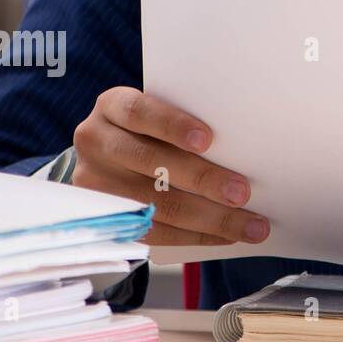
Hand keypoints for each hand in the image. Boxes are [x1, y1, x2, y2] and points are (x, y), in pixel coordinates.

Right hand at [72, 87, 269, 246]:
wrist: (104, 157)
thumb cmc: (148, 130)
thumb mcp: (156, 114)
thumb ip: (184, 124)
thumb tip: (243, 146)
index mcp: (113, 105)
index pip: (139, 112)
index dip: (172, 126)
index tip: (208, 140)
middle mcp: (95, 141)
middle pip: (150, 161)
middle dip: (202, 179)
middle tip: (242, 193)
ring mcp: (93, 181)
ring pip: (153, 203)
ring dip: (208, 217)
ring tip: (249, 224)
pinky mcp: (102, 217)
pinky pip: (150, 232)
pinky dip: (192, 236)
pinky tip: (224, 236)